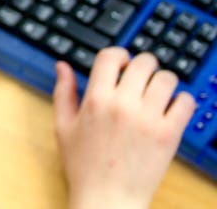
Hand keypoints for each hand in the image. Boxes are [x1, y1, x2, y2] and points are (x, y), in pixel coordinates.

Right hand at [53, 48, 195, 208]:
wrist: (107, 199)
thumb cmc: (83, 166)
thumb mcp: (63, 126)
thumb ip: (64, 92)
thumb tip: (63, 66)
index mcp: (96, 99)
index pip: (111, 56)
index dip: (118, 54)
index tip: (121, 62)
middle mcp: (123, 104)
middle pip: (143, 62)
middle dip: (143, 64)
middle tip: (141, 77)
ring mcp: (148, 118)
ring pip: (167, 78)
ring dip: (163, 80)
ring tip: (157, 92)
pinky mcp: (168, 134)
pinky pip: (185, 102)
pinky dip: (181, 100)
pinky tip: (171, 108)